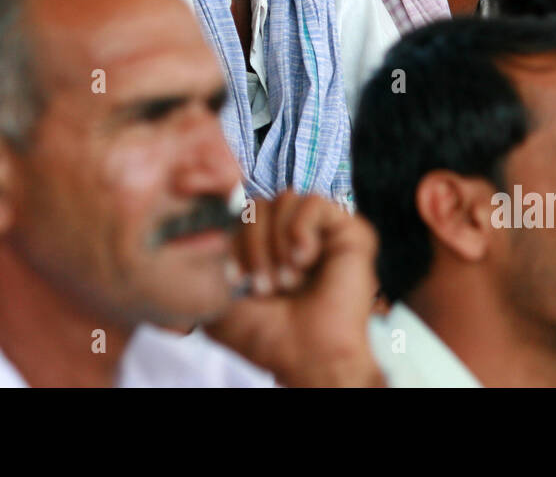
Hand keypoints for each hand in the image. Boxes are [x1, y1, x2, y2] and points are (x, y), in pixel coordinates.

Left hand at [205, 193, 383, 386]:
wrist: (310, 357)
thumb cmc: (270, 337)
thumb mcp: (222, 303)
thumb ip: (208, 267)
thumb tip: (206, 234)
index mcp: (265, 246)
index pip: (238, 214)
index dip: (233, 242)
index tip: (237, 282)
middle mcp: (291, 235)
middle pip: (258, 204)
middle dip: (254, 245)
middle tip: (267, 287)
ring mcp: (320, 231)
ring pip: (284, 199)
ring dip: (278, 243)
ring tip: (290, 280)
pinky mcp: (348, 229)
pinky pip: (313, 201)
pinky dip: (300, 229)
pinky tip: (305, 259)